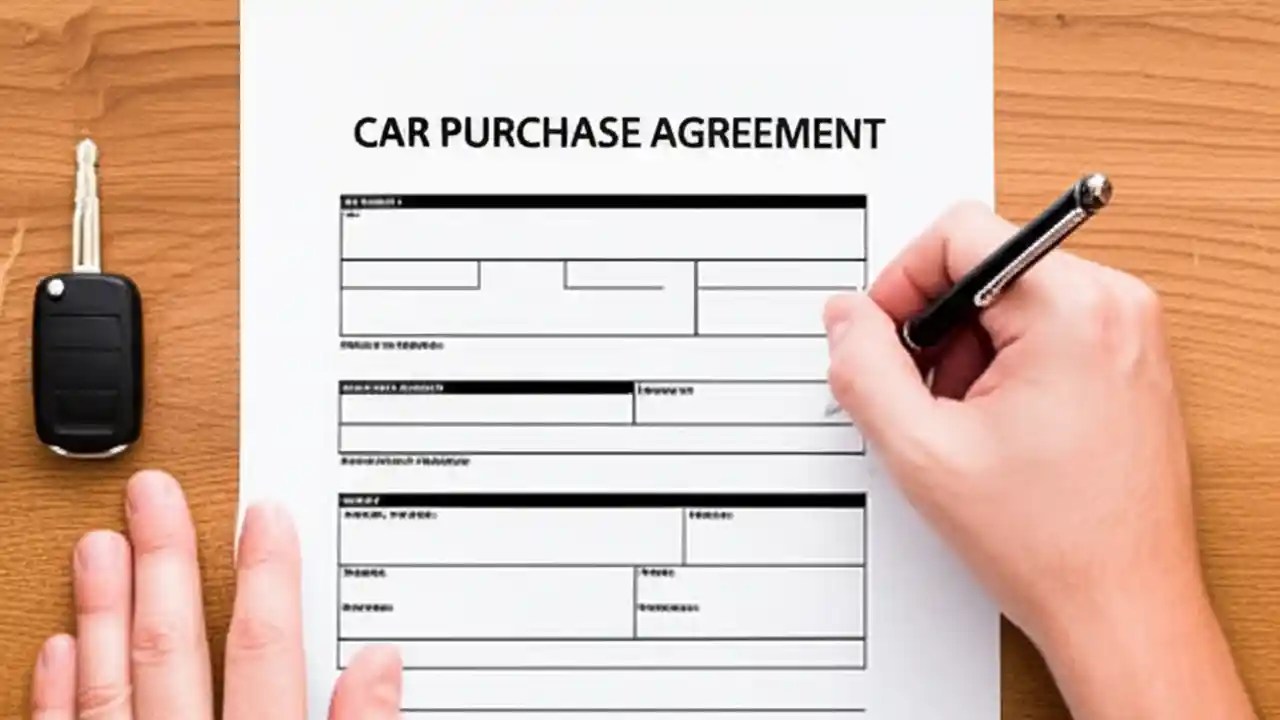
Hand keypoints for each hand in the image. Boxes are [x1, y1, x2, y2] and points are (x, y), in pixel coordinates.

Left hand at [30, 470, 402, 718]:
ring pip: (109, 688)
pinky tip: (59, 645)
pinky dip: (59, 694)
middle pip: (171, 652)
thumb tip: (380, 667)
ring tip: (101, 546)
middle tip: (153, 499)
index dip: (267, 578)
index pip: (264, 654)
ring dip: (103, 612)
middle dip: (164, 566)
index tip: (266, 518)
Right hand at [824, 202, 1252, 718]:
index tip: (882, 335)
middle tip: (924, 400)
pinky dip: (1003, 370)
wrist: (1121, 608)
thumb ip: (864, 369)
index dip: (900, 281)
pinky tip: (994, 430)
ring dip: (967, 356)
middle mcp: (1115, 307)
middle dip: (934, 331)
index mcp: (1073, 309)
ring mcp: (1130, 335)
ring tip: (964, 426)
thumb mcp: (923, 451)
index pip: (960, 233)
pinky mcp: (1130, 363)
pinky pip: (1045, 332)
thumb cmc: (1052, 543)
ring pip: (1010, 303)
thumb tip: (845, 318)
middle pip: (985, 267)